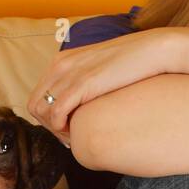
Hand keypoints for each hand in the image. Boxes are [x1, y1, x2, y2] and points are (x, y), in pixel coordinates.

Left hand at [28, 27, 177, 142]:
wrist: (153, 50)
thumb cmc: (132, 64)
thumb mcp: (99, 70)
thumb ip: (84, 82)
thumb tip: (81, 104)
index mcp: (62, 61)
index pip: (38, 96)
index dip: (47, 118)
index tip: (66, 129)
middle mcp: (60, 65)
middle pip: (35, 105)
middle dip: (47, 126)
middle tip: (68, 137)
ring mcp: (69, 73)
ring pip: (42, 111)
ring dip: (54, 130)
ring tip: (74, 137)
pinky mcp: (81, 84)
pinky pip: (56, 113)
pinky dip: (61, 128)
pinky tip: (77, 134)